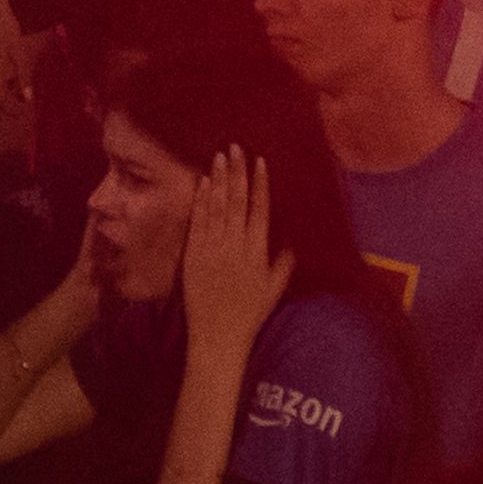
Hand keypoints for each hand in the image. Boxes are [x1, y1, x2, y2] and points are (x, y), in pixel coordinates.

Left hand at [179, 148, 289, 356]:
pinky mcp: (192, 254)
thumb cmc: (249, 314)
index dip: (260, 184)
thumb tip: (290, 244)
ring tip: (219, 156)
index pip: (260, 209)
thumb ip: (282, 264)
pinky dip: (199, 201)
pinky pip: (196, 222)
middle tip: (235, 147)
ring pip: (216, 207)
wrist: (218, 336)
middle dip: (237, 172)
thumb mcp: (274, 290)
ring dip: (217, 180)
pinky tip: (201, 183)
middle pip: (236, 201)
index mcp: (257, 251)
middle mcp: (235, 245)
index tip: (260, 162)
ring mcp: (212, 248)